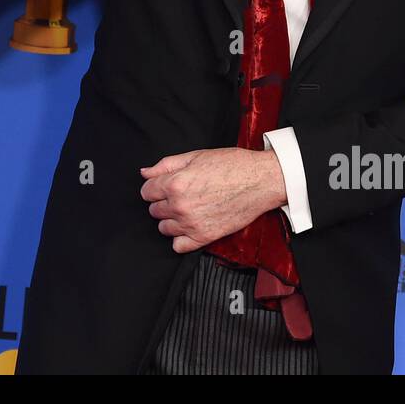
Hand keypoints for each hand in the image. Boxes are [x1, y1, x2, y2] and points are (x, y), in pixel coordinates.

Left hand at [139, 148, 286, 253]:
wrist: (260, 181)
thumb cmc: (231, 165)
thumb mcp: (195, 156)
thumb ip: (166, 165)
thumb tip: (145, 173)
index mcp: (175, 184)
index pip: (146, 192)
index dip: (155, 187)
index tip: (166, 186)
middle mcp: (179, 206)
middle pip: (154, 210)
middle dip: (163, 202)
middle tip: (182, 195)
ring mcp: (191, 224)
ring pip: (164, 228)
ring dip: (171, 220)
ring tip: (188, 209)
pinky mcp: (204, 237)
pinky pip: (178, 247)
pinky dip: (181, 239)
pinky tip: (191, 226)